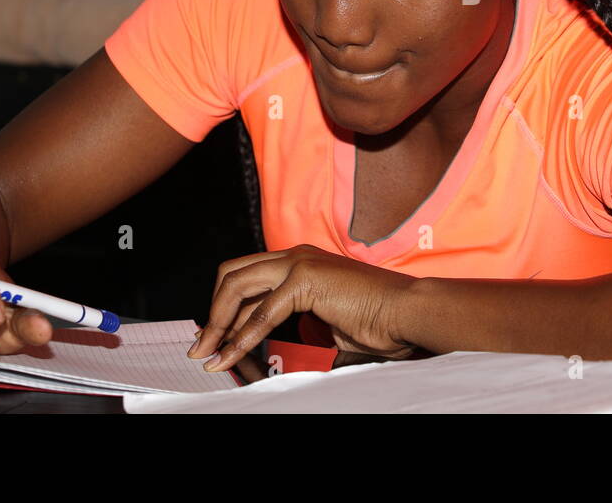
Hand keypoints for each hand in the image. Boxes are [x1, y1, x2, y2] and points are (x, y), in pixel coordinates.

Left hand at [186, 244, 418, 371]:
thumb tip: (271, 352)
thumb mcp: (324, 326)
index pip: (247, 278)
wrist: (408, 313)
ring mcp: (299, 263)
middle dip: (213, 312)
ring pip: (237, 286)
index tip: (214, 339)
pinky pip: (261, 313)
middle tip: (203, 347)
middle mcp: (295, 255)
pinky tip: (232, 356)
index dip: (225, 309)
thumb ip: (296, 329)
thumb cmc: (377, 322)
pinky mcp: (305, 279)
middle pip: (232, 275)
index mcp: (300, 261)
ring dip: (218, 324)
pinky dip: (242, 337)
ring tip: (210, 355)